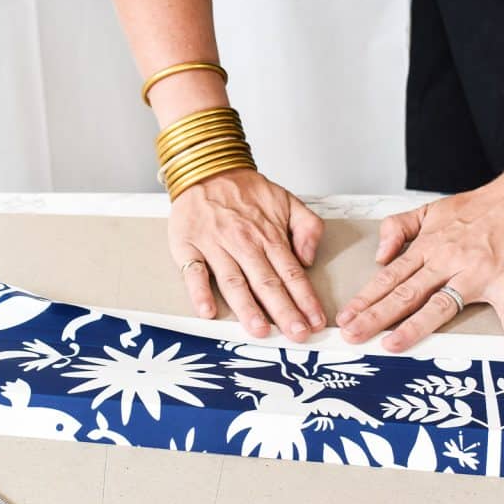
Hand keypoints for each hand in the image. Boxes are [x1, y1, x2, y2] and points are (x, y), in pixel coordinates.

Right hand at [169, 168, 326, 341]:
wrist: (206, 169)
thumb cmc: (245, 191)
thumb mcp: (287, 200)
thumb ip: (307, 226)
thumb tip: (308, 258)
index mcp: (268, 235)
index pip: (291, 272)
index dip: (305, 298)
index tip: (315, 320)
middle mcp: (244, 242)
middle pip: (267, 282)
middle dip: (284, 311)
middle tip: (296, 334)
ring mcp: (215, 245)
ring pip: (234, 281)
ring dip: (247, 308)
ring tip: (260, 330)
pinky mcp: (189, 245)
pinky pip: (194, 272)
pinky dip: (199, 292)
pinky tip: (208, 311)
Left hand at [335, 178, 503, 358]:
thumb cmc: (479, 208)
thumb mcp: (430, 210)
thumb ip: (398, 228)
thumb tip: (380, 257)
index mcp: (429, 247)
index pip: (389, 277)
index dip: (365, 298)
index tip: (346, 316)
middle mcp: (448, 261)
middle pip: (405, 293)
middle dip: (375, 316)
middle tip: (353, 334)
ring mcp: (477, 273)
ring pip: (441, 304)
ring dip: (415, 327)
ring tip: (393, 345)